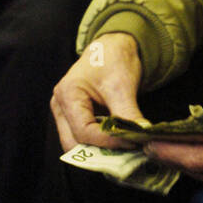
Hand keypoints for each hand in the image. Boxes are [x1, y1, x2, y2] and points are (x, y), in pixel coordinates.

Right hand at [51, 32, 143, 151]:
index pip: (84, 132)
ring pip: (78, 144)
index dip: (109, 141)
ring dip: (101, 151)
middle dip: (101, 153)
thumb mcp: (122, 85)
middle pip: (74, 143)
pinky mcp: (75, 119)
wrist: (113, 48)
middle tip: (128, 154)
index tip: (133, 142)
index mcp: (67, 94)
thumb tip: (142, 137)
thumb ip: (128, 114)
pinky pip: (86, 139)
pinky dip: (102, 145)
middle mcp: (60, 106)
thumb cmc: (113, 59)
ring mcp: (65, 114)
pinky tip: (120, 145)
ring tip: (126, 150)